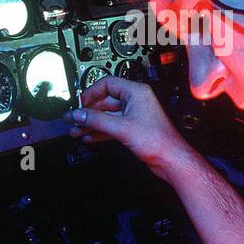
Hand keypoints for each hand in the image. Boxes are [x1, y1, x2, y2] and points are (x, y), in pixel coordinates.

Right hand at [63, 75, 193, 179]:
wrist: (170, 159)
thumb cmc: (157, 140)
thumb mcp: (121, 127)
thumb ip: (97, 120)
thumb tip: (79, 114)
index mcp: (136, 92)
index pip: (107, 84)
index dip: (90, 92)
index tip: (78, 103)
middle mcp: (135, 101)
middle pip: (104, 101)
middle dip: (88, 111)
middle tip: (74, 118)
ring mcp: (133, 115)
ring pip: (106, 116)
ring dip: (91, 123)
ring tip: (77, 130)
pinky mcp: (132, 129)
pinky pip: (111, 126)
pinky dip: (99, 131)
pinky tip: (89, 136)